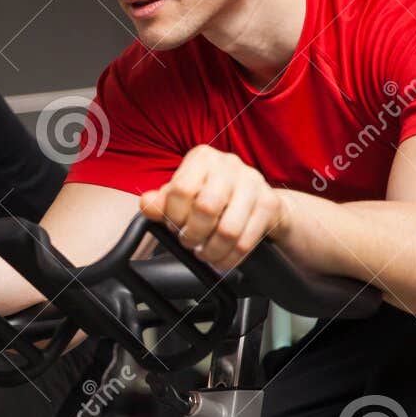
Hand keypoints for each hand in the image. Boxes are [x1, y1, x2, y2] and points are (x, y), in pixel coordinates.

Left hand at [140, 145, 288, 272]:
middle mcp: (229, 164)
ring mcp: (253, 183)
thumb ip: (162, 202)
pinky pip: (246, 241)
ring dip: (211, 250)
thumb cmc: (214, 196)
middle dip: (193, 235)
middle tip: (189, 242)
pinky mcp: (269, 204)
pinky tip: (222, 259)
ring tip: (204, 253)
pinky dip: (230, 258)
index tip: (174, 226)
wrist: (256, 199)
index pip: (181, 190)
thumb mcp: (183, 195)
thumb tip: (146, 204)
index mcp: (203, 158)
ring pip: (228, 230)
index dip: (174, 216)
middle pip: (206, 209)